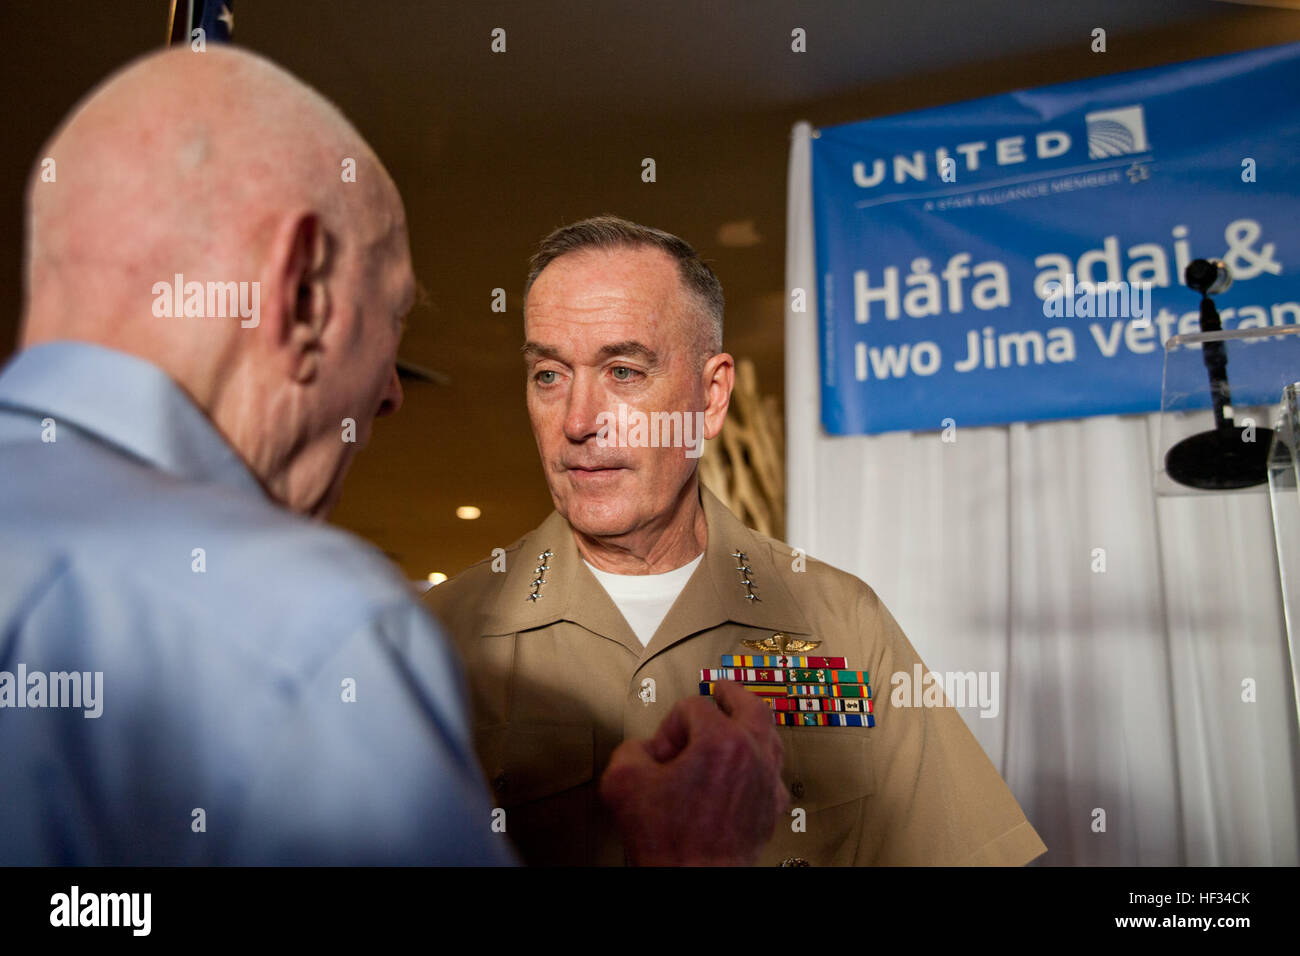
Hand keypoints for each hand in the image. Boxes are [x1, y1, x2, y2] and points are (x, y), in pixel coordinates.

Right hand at [599, 680, 787, 865]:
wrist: (694, 880)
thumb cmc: (667, 840)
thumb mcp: (623, 782)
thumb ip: (631, 748)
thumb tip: (644, 749)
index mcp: (720, 742)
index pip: (693, 707)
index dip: (669, 725)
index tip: (659, 752)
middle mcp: (753, 755)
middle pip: (750, 706)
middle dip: (730, 695)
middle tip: (720, 689)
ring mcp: (768, 782)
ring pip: (769, 735)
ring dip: (749, 724)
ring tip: (735, 722)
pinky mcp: (772, 807)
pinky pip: (773, 772)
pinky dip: (761, 761)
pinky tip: (748, 766)